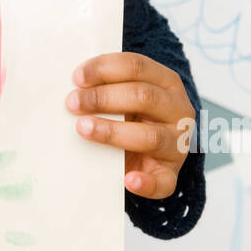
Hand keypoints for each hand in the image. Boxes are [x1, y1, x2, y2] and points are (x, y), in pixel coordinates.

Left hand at [65, 51, 195, 198]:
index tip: (77, 78)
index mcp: (166, 82)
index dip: (105, 69)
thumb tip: (72, 88)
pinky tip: (128, 180)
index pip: (137, 67)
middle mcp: (178, 110)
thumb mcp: (128, 95)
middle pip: (143, 97)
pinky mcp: (171, 174)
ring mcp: (177, 143)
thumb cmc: (133, 115)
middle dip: (103, 98)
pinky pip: (162, 182)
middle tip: (73, 103)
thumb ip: (108, 88)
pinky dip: (145, 183)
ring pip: (150, 136)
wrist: (152, 150)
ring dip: (113, 132)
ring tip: (84, 129)